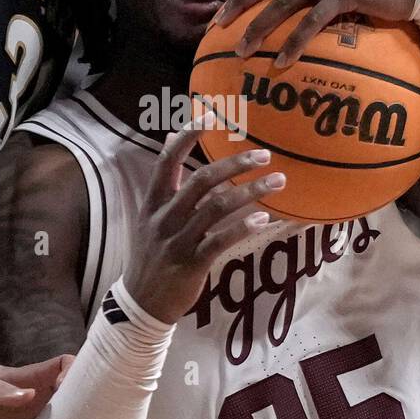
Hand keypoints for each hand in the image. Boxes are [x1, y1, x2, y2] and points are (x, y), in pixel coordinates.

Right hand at [124, 119, 285, 323]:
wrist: (141, 302)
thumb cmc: (151, 255)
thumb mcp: (149, 215)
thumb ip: (164, 180)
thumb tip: (169, 137)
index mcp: (153, 202)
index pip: (168, 160)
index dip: (188, 136)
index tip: (211, 116)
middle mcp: (164, 217)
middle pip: (201, 180)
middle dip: (235, 163)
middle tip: (265, 155)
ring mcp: (177, 241)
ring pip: (216, 207)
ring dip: (250, 191)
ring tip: (278, 182)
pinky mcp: (191, 263)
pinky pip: (220, 240)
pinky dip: (243, 227)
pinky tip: (264, 219)